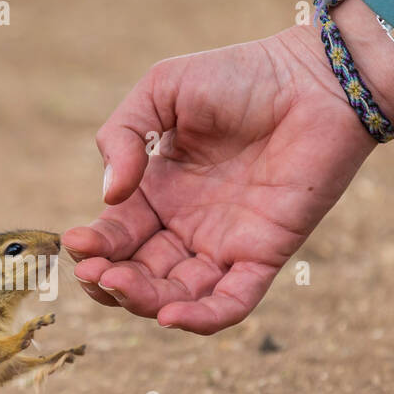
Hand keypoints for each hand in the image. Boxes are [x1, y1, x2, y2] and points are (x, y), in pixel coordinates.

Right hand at [63, 0, 393, 333]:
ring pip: (176, 295)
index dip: (94, 246)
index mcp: (159, 192)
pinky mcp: (265, 254)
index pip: (117, 235)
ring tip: (120, 285)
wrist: (316, 78)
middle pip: (139, 275)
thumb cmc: (241, 75)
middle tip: (95, 271)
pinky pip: (232, 301)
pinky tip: (170, 316)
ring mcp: (226, 244)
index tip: (77, 242)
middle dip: (110, 282)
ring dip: (142, 301)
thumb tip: (109, 196)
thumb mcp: (161, 90)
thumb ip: (122, 135)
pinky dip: (202, 317)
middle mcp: (188, 226)